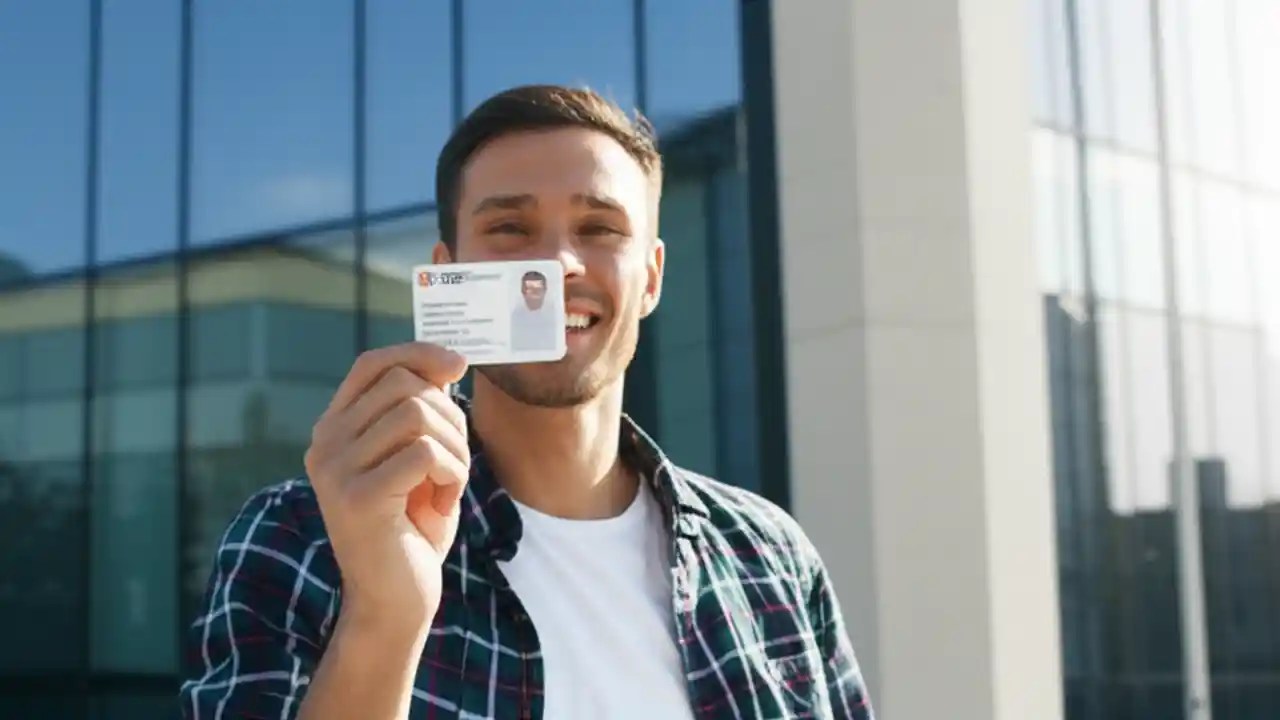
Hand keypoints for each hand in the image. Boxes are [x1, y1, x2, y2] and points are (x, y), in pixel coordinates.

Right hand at [304, 343, 469, 632]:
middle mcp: (324, 444)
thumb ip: (421, 412)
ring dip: (455, 448)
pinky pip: (426, 453)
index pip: (373, 364)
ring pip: (418, 415)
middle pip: (404, 386)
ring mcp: (335, 471)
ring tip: (451, 483)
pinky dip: (453, 475)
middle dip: (450, 416)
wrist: (395, 599)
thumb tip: (448, 361)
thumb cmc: (412, 527)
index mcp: (334, 429)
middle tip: (456, 460)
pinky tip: (443, 505)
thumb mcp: (417, 458)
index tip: (459, 365)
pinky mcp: (358, 499)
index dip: (418, 353)